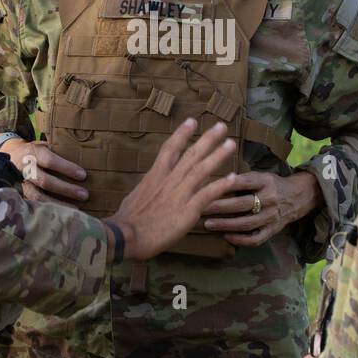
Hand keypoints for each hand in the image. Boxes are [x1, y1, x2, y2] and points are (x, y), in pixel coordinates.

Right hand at [0, 138, 87, 205]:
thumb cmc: (37, 151)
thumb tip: (88, 156)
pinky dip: (48, 210)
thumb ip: (60, 150)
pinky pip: (34, 204)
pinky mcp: (21, 195)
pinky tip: (63, 214)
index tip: (83, 175)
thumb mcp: (45, 145)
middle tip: (85, 195)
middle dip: (66, 189)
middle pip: (45, 181)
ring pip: (37, 196)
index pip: (50, 160)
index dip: (66, 168)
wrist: (12, 155)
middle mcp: (26, 168)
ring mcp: (22, 183)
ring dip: (58, 203)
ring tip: (76, 209)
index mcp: (34, 153)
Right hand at [107, 118, 238, 261]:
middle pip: (190, 155)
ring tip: (231, 144)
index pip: (170, 149)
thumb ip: (148, 187)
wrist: (124, 236)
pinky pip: (207, 195)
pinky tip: (232, 178)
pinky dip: (220, 185)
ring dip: (218, 156)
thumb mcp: (136, 195)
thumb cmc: (126, 220)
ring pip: (201, 170)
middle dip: (207, 139)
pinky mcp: (187, 211)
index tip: (192, 121)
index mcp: (155, 176)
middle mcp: (168, 181)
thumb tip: (151, 183)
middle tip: (221, 126)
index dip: (182, 134)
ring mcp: (179, 195)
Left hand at [201, 171, 322, 246]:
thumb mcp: (261, 175)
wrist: (299, 196)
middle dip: (219, 207)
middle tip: (200, 207)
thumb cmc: (272, 184)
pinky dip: (240, 240)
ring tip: (208, 224)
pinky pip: (256, 238)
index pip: (243, 182)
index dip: (224, 185)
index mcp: (266, 181)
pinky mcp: (273, 230)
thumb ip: (243, 180)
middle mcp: (270, 199)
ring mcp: (272, 216)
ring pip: (246, 223)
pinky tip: (226, 236)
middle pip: (242, 204)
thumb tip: (216, 182)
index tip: (205, 187)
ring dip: (225, 224)